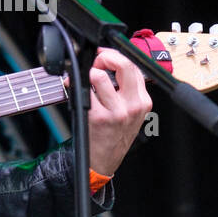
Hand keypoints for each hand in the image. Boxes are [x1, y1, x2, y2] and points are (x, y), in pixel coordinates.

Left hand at [82, 47, 152, 176]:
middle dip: (105, 57)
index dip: (116, 56)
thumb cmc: (115, 134)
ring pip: (100, 76)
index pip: (134, 66)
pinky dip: (75, 85)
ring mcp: (117, 112)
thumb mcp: (131, 111)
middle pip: (124, 65)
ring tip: (85, 77)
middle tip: (96, 62)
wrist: (105, 160)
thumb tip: (106, 63)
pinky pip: (85, 91)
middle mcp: (133, 105)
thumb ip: (125, 87)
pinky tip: (74, 88)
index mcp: (143, 100)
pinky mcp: (98, 117)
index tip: (104, 55)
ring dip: (89, 72)